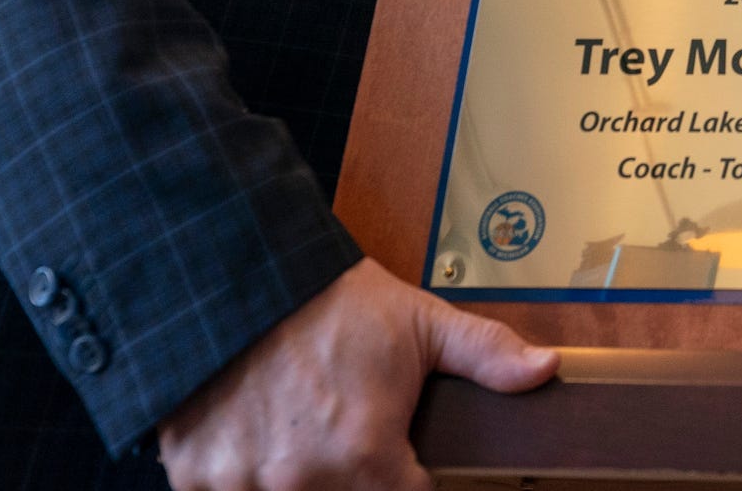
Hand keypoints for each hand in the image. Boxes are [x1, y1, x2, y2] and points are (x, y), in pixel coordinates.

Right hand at [159, 256, 557, 490]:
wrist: (234, 271)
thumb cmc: (327, 299)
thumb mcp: (419, 322)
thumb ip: (485, 354)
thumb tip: (545, 370)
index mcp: (365, 456)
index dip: (402, 479)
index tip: (394, 455)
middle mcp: (305, 481)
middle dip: (348, 470)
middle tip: (338, 420)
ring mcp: (244, 483)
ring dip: (293, 474)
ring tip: (294, 425)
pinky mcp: (196, 474)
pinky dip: (238, 472)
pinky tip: (251, 432)